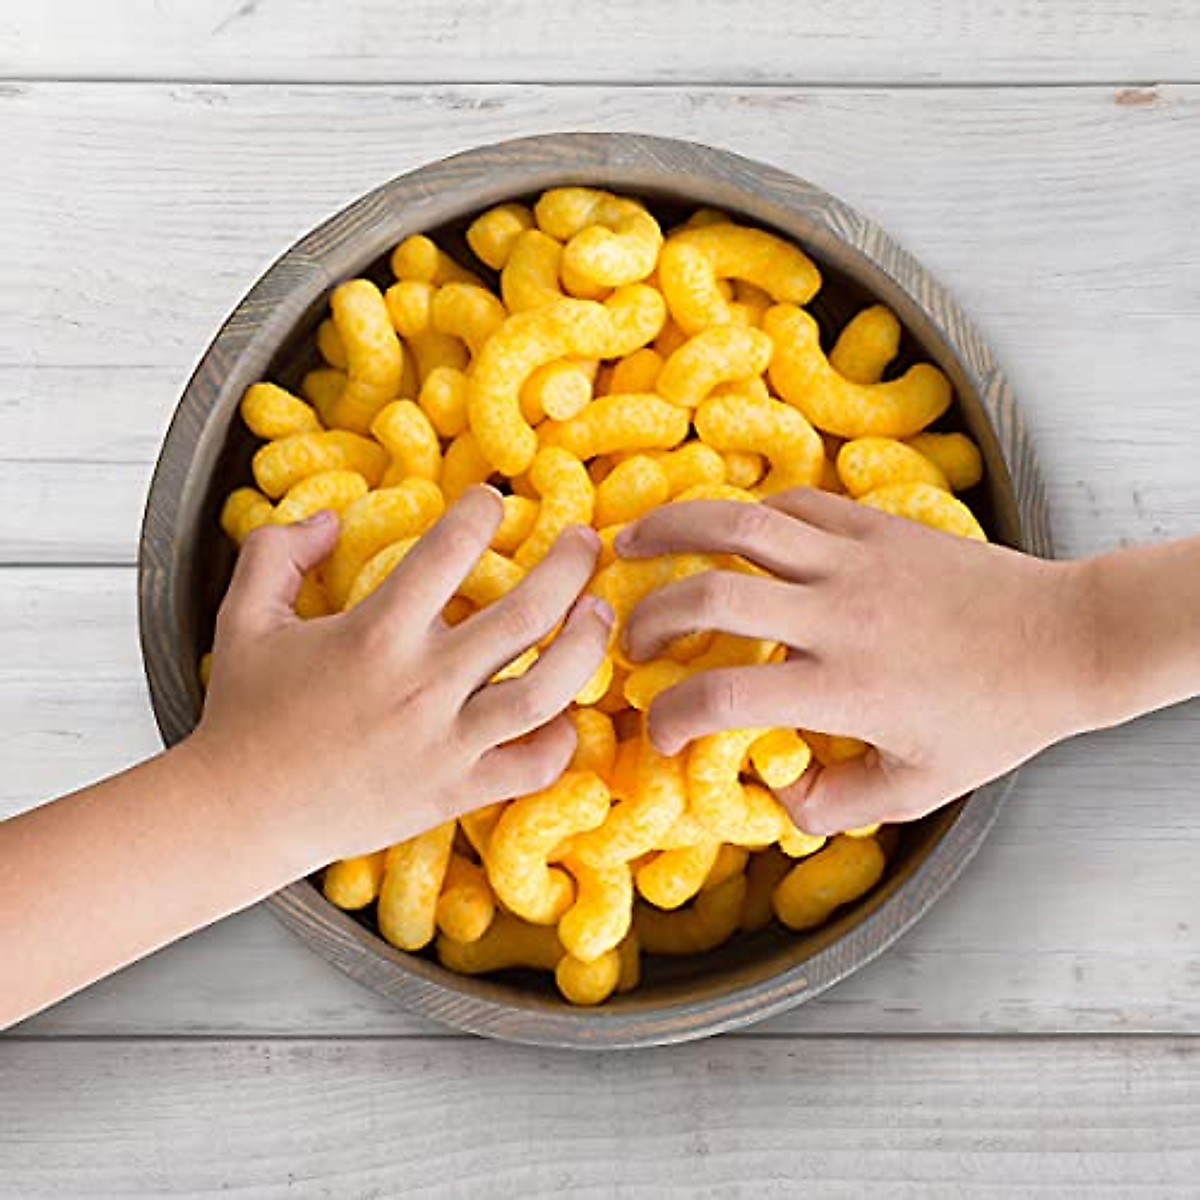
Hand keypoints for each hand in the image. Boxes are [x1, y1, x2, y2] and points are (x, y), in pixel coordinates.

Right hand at [192, 486, 611, 870]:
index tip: (493, 499)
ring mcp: (446, 744)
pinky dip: (562, 738)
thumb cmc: (244, 715)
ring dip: (584, 646)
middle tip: (585, 540)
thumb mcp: (243, 617)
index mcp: (375, 633)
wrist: (240, 814)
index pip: (449, 550)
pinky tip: (564, 710)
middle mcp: (422, 685)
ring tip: (598, 613)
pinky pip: (534, 766)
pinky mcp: (457, 793)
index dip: (481, 511)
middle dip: (568, 564)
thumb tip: (331, 518)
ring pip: (546, 690)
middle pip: (526, 612)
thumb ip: (277, 551)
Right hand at [616, 489, 1096, 834]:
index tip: (659, 729)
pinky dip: (743, 516)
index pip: (723, 695)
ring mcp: (855, 558)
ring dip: (670, 529)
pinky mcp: (874, 524)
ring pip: (738, 523)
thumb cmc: (994, 720)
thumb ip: (833, 804)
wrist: (1067, 639)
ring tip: (627, 542)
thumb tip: (770, 788)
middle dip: (648, 614)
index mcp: (846, 687)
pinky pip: (790, 504)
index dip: (670, 715)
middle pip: (709, 593)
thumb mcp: (916, 790)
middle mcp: (839, 615)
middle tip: (626, 636)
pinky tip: (721, 532)